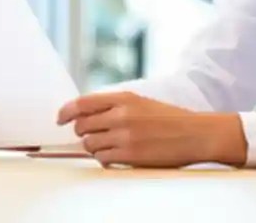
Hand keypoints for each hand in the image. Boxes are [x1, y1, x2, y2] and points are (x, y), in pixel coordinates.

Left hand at [57, 91, 247, 167]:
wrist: (195, 134)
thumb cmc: (169, 119)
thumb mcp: (140, 103)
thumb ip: (113, 106)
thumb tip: (84, 114)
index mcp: (123, 98)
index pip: (82, 103)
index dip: (66, 111)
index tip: (60, 119)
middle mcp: (121, 115)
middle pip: (81, 125)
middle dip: (83, 132)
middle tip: (93, 135)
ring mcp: (125, 135)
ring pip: (89, 144)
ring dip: (94, 147)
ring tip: (110, 146)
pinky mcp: (130, 154)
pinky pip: (102, 158)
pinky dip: (105, 158)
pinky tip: (117, 155)